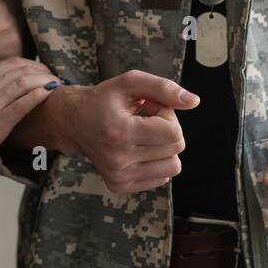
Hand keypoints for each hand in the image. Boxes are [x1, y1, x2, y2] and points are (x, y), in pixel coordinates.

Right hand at [0, 56, 57, 180]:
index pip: (10, 62)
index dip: (31, 64)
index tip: (42, 70)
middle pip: (20, 69)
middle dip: (42, 70)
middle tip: (55, 76)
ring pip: (24, 82)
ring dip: (45, 80)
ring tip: (58, 83)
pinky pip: (22, 103)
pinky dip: (39, 95)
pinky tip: (51, 93)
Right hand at [52, 70, 197, 193]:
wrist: (73, 122)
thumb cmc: (104, 99)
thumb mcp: (131, 82)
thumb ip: (165, 88)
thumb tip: (195, 102)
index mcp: (121, 132)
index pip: (174, 132)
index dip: (167, 115)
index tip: (149, 108)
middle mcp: (118, 159)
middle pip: (176, 148)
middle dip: (166, 129)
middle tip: (144, 119)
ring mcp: (119, 176)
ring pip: (173, 167)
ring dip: (163, 147)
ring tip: (142, 135)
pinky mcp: (120, 185)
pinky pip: (162, 178)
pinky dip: (156, 161)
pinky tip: (137, 148)